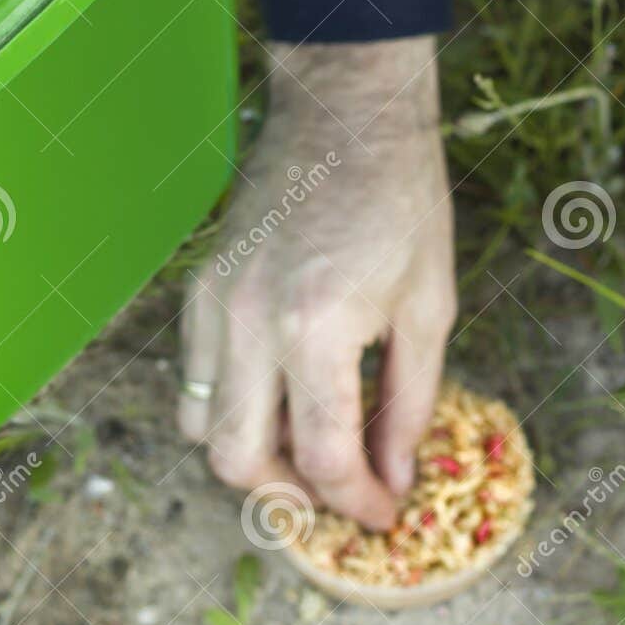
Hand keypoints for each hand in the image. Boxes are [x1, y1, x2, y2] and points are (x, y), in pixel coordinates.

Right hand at [180, 36, 455, 530]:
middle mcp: (247, 321)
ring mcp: (212, 301)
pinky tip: (279, 393)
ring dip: (249, 454)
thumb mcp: (429, 306)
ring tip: (302, 448)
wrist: (344, 112)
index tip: (383, 511)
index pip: (322, 456)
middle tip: (333, 496)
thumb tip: (394, 475)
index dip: (356, 502)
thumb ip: (410, 402)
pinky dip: (230, 405)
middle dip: (287, 499)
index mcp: (315, 327)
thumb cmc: (400, 199)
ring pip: (199, 425)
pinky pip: (195, 374)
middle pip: (237, 460)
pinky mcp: (199, 285)